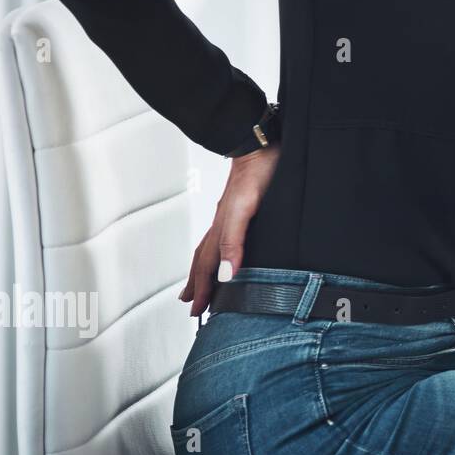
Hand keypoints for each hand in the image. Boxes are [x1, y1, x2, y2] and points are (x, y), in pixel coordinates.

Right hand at [179, 145, 280, 316]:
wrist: (262, 144)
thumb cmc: (258, 173)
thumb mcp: (244, 210)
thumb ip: (234, 241)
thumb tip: (226, 274)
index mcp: (222, 228)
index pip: (206, 266)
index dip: (202, 289)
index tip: (196, 311)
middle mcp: (222, 223)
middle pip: (204, 259)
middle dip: (197, 283)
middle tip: (192, 304)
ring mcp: (229, 214)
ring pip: (211, 246)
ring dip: (203, 267)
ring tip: (200, 282)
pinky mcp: (240, 205)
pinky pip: (222, 234)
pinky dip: (217, 249)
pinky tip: (224, 247)